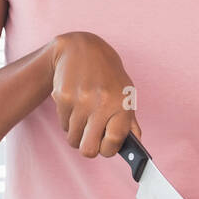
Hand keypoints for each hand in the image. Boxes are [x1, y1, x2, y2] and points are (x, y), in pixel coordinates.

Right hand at [47, 31, 140, 157]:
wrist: (82, 48)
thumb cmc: (108, 74)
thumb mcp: (126, 93)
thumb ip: (130, 122)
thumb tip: (135, 148)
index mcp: (121, 103)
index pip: (115, 141)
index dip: (109, 149)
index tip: (107, 146)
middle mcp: (101, 103)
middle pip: (88, 149)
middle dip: (90, 147)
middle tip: (92, 137)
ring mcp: (80, 101)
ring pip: (73, 139)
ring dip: (78, 133)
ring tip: (84, 116)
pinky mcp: (63, 98)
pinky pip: (63, 125)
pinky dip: (68, 121)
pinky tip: (75, 105)